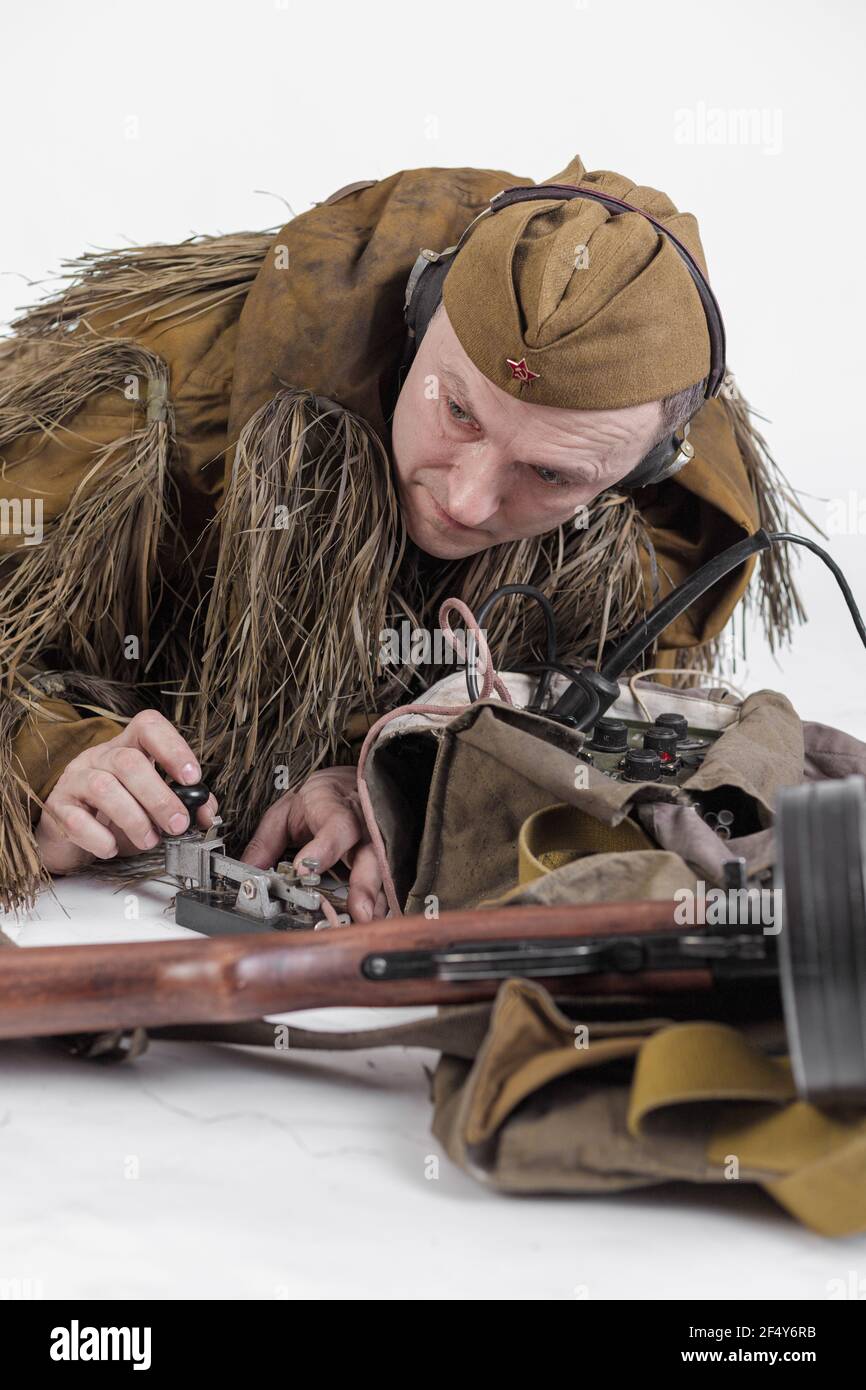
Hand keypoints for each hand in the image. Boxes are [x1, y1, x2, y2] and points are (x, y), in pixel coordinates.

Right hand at [35, 709, 217, 874]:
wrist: (70, 833)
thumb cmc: (117, 814)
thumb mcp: (153, 804)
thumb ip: (184, 803)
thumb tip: (207, 813)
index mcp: (128, 746)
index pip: (148, 726)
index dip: (173, 747)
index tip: (192, 778)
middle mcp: (99, 756)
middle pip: (128, 762)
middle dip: (159, 797)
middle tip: (177, 825)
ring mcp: (74, 778)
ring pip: (104, 787)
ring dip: (134, 819)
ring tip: (149, 840)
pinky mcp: (57, 807)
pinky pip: (76, 819)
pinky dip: (99, 837)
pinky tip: (112, 848)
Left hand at [240, 766, 386, 922]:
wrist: (353, 785)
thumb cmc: (321, 799)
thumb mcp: (287, 810)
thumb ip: (267, 841)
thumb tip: (247, 873)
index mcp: (336, 807)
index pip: (335, 826)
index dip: (323, 849)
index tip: (304, 871)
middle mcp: (364, 826)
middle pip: (370, 853)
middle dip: (365, 884)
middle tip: (358, 912)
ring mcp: (380, 842)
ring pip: (384, 871)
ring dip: (377, 901)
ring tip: (367, 924)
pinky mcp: (386, 858)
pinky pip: (389, 883)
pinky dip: (382, 904)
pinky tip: (373, 921)